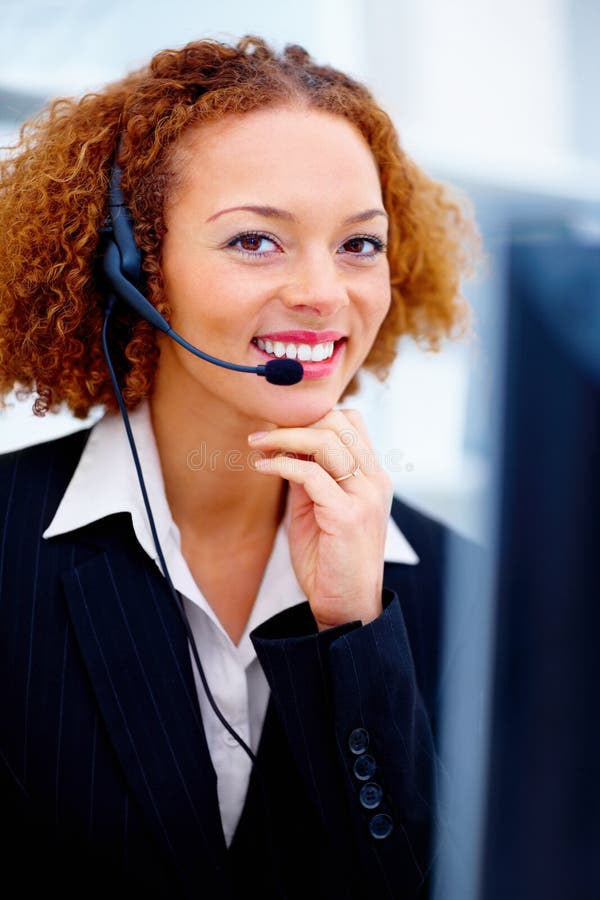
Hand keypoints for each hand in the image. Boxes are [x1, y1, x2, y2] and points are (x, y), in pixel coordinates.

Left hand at [249, 409, 393, 629]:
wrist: (347, 606)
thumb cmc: (330, 559)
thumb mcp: (319, 507)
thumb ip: (311, 475)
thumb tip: (286, 443)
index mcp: (373, 476)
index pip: (352, 422)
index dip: (315, 417)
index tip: (280, 429)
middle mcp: (375, 481)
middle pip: (339, 423)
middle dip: (295, 422)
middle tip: (262, 435)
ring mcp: (364, 497)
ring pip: (326, 441)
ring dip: (284, 437)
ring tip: (257, 446)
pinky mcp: (346, 515)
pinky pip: (310, 473)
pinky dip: (281, 464)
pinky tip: (262, 468)